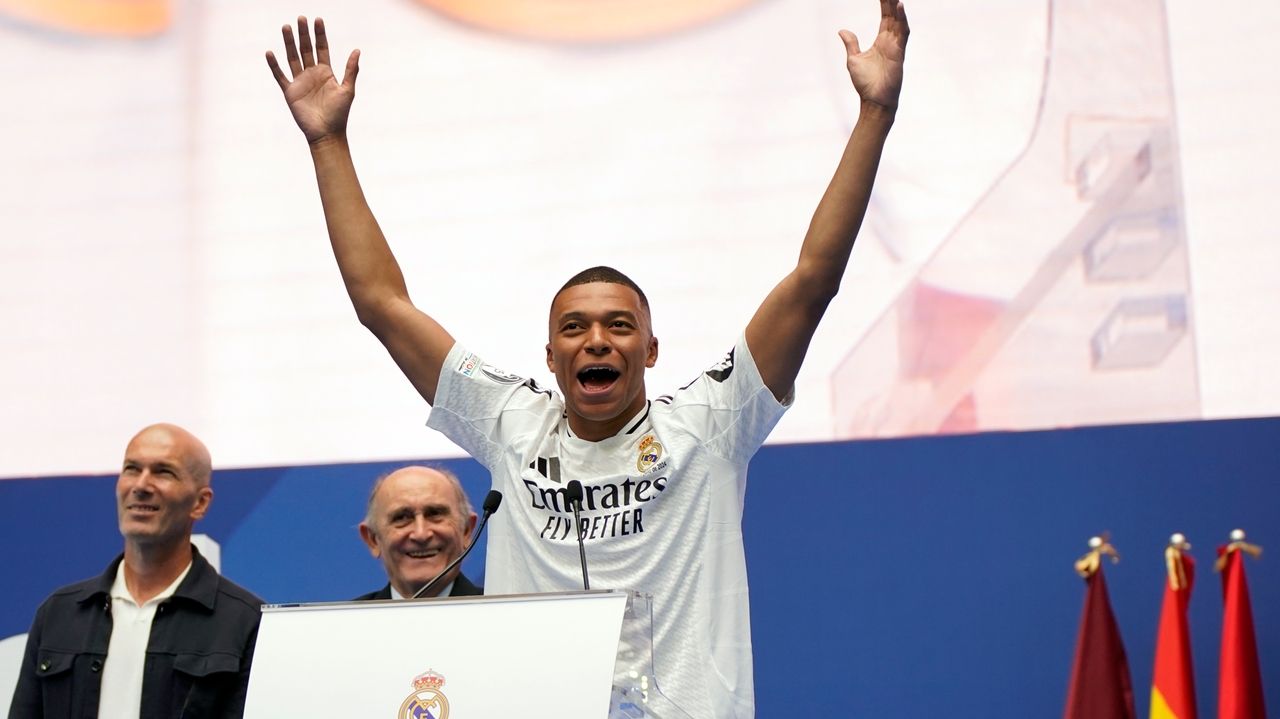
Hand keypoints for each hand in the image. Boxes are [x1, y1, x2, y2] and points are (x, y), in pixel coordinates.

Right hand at [266, 17, 359, 144]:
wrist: (327, 133)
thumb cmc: (339, 113)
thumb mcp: (348, 90)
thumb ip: (351, 70)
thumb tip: (357, 50)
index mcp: (326, 72)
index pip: (322, 48)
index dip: (320, 35)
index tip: (318, 20)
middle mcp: (312, 74)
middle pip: (306, 49)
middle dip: (304, 34)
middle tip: (301, 18)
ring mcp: (300, 81)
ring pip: (292, 57)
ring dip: (289, 43)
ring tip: (286, 27)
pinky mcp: (290, 91)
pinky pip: (280, 75)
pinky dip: (274, 65)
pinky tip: (270, 52)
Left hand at [839, 0, 908, 110]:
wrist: (874, 100)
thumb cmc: (865, 83)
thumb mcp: (854, 59)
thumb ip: (851, 43)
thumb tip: (842, 30)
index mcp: (881, 41)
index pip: (885, 17)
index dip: (885, 3)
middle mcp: (891, 41)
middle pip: (893, 15)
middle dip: (892, 1)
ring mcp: (896, 46)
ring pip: (899, 20)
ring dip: (898, 6)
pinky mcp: (899, 53)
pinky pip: (903, 32)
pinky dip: (902, 19)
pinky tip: (899, 6)